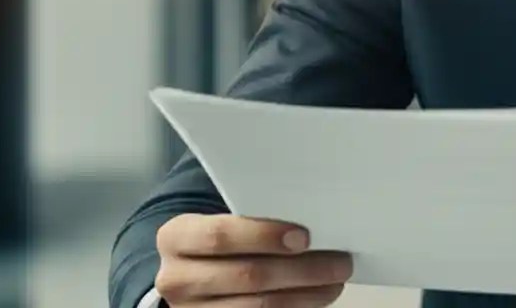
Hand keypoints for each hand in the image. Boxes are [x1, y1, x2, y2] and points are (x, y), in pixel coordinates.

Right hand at [155, 214, 352, 306]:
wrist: (190, 272)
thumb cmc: (221, 238)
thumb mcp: (220, 220)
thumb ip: (252, 216)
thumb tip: (311, 218)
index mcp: (176, 237)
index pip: (220, 236)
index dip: (263, 236)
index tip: (305, 237)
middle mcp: (176, 278)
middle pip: (246, 276)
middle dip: (300, 270)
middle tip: (339, 262)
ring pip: (258, 307)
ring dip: (305, 295)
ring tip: (335, 282)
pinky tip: (316, 298)